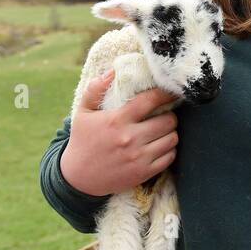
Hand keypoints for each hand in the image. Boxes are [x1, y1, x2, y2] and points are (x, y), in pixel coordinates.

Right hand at [59, 72, 180, 196]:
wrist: (78, 177)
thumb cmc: (82, 140)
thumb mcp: (82, 112)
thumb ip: (95, 89)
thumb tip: (112, 71)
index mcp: (117, 120)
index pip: (150, 101)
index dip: (165, 94)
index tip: (171, 91)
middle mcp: (130, 138)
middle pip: (168, 121)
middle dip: (170, 115)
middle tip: (165, 114)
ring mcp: (138, 157)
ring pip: (172, 139)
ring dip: (171, 132)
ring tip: (163, 130)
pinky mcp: (143, 173)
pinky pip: (170, 157)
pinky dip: (169, 150)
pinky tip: (161, 146)